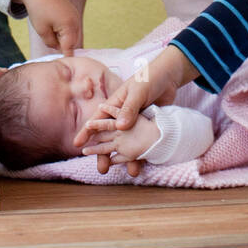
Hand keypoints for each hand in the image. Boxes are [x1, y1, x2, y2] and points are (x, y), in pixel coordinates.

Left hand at [12, 0, 79, 56]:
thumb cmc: (38, 11)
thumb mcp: (42, 32)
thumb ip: (52, 44)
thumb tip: (59, 48)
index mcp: (69, 26)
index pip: (69, 48)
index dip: (65, 57)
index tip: (63, 66)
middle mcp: (76, 20)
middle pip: (73, 41)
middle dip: (64, 46)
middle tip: (51, 45)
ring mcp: (75, 15)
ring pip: (73, 34)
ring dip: (65, 38)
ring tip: (50, 32)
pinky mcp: (72, 11)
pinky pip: (72, 26)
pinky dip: (65, 30)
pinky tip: (54, 26)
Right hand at [72, 45, 193, 172]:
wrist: (170, 76)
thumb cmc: (149, 78)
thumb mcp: (138, 92)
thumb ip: (129, 109)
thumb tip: (120, 127)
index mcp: (114, 104)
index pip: (97, 120)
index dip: (87, 133)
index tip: (78, 145)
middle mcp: (122, 115)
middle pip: (110, 137)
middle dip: (104, 153)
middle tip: (102, 168)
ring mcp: (135, 122)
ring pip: (126, 142)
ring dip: (126, 157)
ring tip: (128, 171)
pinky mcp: (147, 125)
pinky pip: (142, 141)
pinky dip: (142, 152)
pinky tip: (142, 163)